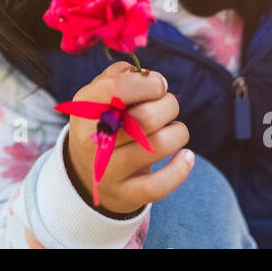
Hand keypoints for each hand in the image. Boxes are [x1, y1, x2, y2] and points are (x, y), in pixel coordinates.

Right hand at [64, 61, 192, 216]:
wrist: (86, 172)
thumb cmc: (102, 122)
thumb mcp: (99, 94)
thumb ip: (121, 75)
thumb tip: (151, 77)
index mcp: (85, 108)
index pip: (117, 89)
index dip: (148, 83)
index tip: (158, 85)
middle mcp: (92, 141)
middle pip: (146, 118)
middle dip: (169, 105)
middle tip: (166, 106)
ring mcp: (107, 171)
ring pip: (160, 146)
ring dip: (178, 132)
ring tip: (173, 130)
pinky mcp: (125, 195)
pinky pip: (161, 184)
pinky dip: (182, 167)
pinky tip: (186, 156)